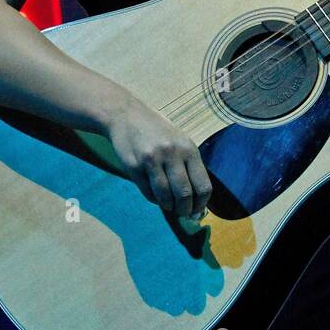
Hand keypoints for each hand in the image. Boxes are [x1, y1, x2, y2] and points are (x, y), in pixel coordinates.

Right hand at [106, 96, 212, 218]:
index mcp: (189, 149)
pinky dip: (154, 200)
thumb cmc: (157, 131)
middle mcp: (172, 154)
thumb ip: (189, 165)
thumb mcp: (180, 142)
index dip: (201, 203)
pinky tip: (156, 197)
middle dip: (184, 209)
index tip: (197, 210)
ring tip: (169, 206)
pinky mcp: (134, 166)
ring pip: (165, 196)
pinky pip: (148, 192)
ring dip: (169, 206)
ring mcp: (153, 160)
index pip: (203, 185)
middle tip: (182, 213)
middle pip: (184, 194)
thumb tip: (197, 198)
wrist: (126, 116)